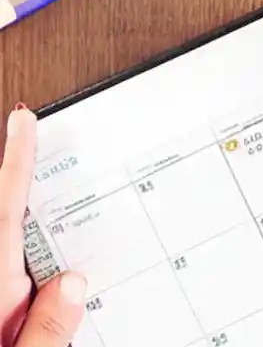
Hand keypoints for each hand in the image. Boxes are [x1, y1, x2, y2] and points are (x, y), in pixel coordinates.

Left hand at [1, 106, 86, 346]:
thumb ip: (44, 335)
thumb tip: (71, 283)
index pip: (1, 217)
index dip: (11, 166)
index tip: (19, 122)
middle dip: (8, 192)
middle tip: (19, 141)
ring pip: (4, 277)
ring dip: (15, 257)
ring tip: (29, 240)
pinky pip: (10, 302)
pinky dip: (22, 296)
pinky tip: (29, 292)